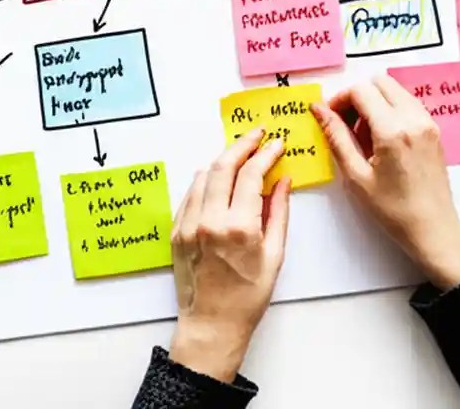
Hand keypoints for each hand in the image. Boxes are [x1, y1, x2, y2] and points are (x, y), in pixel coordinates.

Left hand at [168, 128, 290, 381]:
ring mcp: (188, 225)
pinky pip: (190, 195)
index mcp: (238, 228)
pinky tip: (219, 182)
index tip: (276, 144)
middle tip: (256, 136)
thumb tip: (282, 181)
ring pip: (203, 176)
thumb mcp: (274, 255)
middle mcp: (209, 221)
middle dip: (242, 145)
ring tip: (240, 157)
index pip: (251, 174)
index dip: (265, 154)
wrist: (212, 323)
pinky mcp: (176, 231)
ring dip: (222, 161)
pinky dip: (206, 182)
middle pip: (223, 166)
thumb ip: (278, 213)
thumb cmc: (248, 296)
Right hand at [311, 75, 459, 289]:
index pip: (361, 91)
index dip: (339, 99)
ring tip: (364, 136)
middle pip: (379, 82)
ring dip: (375, 103)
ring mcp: (428, 122)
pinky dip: (390, 111)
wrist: (433, 228)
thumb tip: (319, 110)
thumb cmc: (393, 209)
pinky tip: (382, 139)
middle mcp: (414, 119)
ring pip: (395, 91)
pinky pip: (408, 104)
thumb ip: (336, 137)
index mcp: (393, 130)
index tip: (329, 117)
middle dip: (357, 97)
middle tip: (345, 124)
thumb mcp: (356, 176)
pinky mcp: (434, 129)